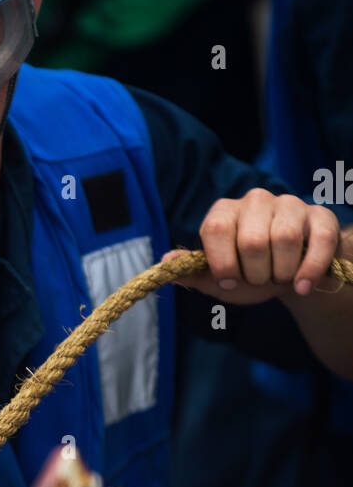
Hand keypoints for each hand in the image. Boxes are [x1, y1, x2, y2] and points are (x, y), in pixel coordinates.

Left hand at [165, 189, 340, 304]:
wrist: (294, 276)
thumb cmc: (252, 274)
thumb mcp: (220, 280)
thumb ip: (194, 273)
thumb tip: (166, 260)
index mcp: (224, 212)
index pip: (216, 229)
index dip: (222, 262)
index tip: (229, 281)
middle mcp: (255, 200)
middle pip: (252, 240)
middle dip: (255, 274)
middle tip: (259, 279)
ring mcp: (290, 204)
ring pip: (285, 239)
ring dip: (282, 273)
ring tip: (280, 278)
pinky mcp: (320, 216)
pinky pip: (319, 240)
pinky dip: (310, 270)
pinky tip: (303, 286)